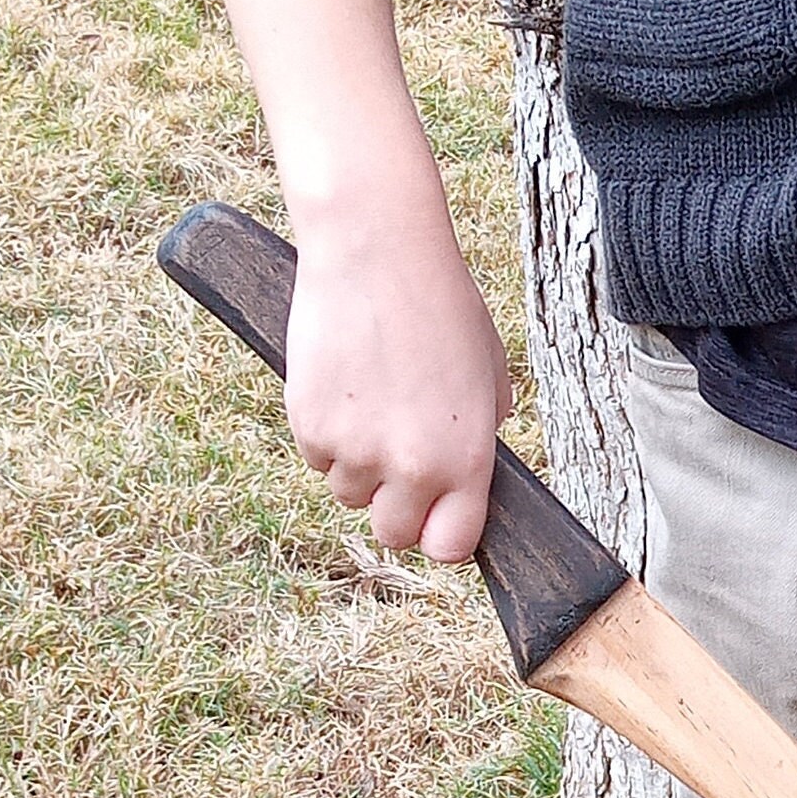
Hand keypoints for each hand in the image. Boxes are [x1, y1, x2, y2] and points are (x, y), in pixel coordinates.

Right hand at [284, 201, 511, 561]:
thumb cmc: (442, 307)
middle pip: (393, 533)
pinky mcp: (307, 424)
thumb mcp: (489, 379)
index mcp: (464, 462)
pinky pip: (316, 458)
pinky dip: (326, 437)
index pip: (448, 547)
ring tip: (372, 408)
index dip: (442, 536)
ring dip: (359, 468)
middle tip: (399, 466)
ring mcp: (354, 449)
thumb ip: (478, 438)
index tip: (438, 518)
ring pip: (349, 494)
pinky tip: (344, 388)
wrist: (376, 250)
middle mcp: (410, 468)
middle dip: (396, 508)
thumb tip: (466, 475)